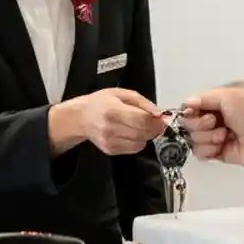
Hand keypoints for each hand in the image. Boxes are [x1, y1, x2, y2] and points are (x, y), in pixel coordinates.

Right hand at [48, 88, 165, 155]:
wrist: (81, 117)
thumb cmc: (100, 103)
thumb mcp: (122, 93)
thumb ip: (143, 102)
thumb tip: (158, 113)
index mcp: (114, 110)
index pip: (142, 119)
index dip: (156, 120)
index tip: (162, 118)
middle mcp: (110, 128)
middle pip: (143, 133)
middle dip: (155, 128)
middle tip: (157, 122)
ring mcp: (109, 141)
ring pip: (140, 143)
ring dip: (147, 136)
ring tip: (141, 126)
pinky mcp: (110, 150)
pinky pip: (133, 149)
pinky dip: (138, 142)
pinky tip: (132, 133)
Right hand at [181, 83, 243, 166]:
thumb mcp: (230, 96)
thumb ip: (205, 98)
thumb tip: (187, 102)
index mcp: (221, 100)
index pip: (192, 105)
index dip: (191, 110)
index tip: (195, 112)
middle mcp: (216, 116)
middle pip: (189, 122)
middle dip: (200, 124)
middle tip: (215, 123)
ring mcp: (215, 134)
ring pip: (193, 138)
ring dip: (208, 137)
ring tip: (224, 136)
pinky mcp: (216, 151)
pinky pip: (199, 152)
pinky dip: (209, 150)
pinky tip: (220, 147)